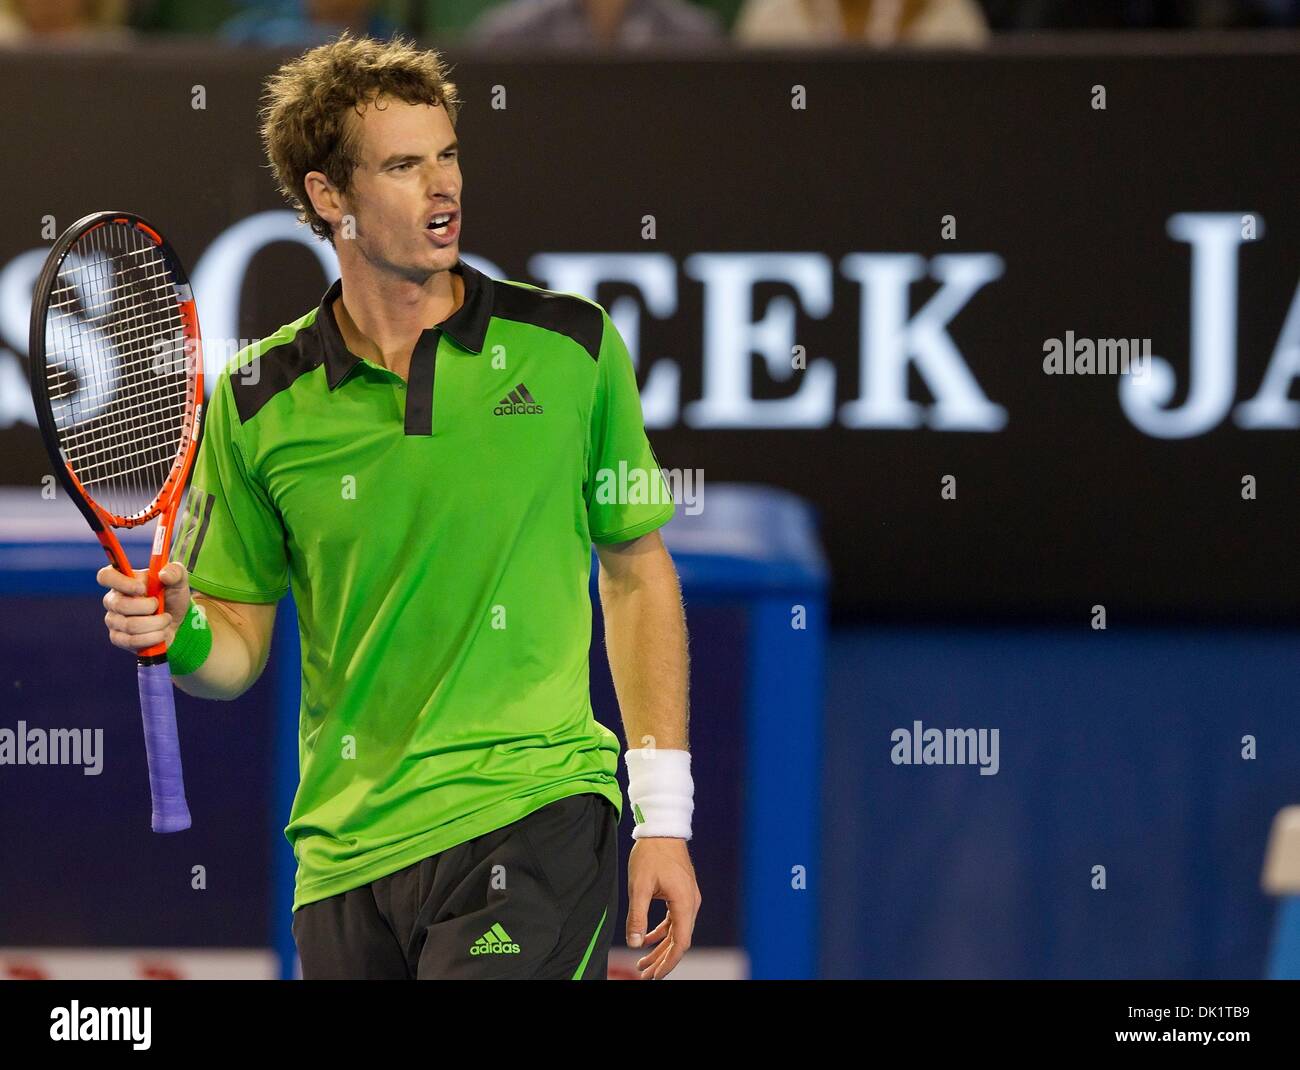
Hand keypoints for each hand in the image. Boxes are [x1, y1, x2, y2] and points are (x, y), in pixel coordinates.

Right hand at [97, 561, 191, 651]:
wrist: (177, 621)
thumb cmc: (172, 596)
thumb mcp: (179, 580)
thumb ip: (175, 572)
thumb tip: (164, 575)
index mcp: (123, 580)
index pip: (105, 576)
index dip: (122, 583)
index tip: (142, 588)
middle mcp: (113, 600)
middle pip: (120, 605)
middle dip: (148, 607)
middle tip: (160, 606)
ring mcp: (113, 620)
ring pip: (129, 625)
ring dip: (156, 624)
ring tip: (165, 620)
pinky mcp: (118, 638)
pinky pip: (131, 641)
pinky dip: (152, 638)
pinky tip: (160, 633)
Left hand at [626, 837, 700, 978]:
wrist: (662, 828)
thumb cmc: (651, 854)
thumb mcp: (639, 886)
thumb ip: (637, 916)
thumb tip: (635, 943)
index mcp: (684, 903)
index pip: (680, 943)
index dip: (668, 962)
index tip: (654, 976)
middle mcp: (690, 903)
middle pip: (679, 941)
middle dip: (662, 960)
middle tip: (644, 975)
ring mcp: (687, 898)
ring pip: (676, 931)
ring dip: (661, 948)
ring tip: (643, 963)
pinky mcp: (681, 893)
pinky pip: (674, 920)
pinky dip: (662, 932)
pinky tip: (648, 940)